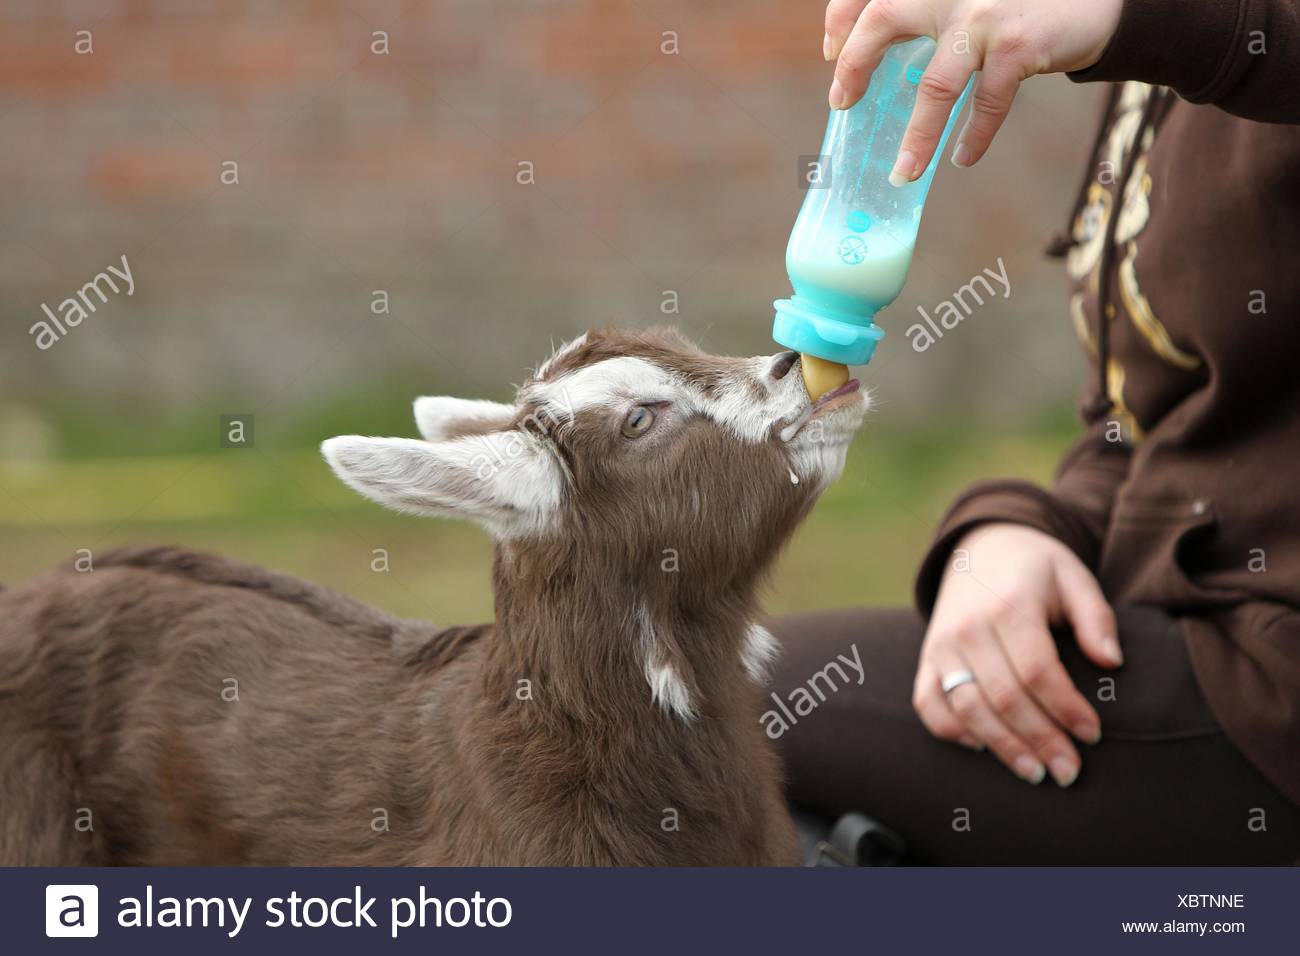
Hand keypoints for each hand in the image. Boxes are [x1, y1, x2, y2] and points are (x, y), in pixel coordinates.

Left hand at [823, 0, 1123, 178]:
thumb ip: (932, 13)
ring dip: (917, 136)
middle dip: (855, 66)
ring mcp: (984, 15)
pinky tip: (962, 158)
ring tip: (903, 174)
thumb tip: (880, 63)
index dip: (842, 19)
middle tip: (842, 104)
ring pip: (936, 84)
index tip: (832, 53)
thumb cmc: (1021, 3)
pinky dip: (973, 137)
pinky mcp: (1018, 44)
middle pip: (883, 19)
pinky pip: (985, 103)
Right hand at [913, 523, 1122, 785]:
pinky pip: (928, 703)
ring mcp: (942, 643)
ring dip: (1002, 746)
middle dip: (1041, 740)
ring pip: (967, 707)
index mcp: (1009, 604)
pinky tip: (982, 747)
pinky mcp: (927, 657)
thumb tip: (1111, 662)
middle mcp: (969, 626)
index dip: (1066, 707)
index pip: (1037, 670)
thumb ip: (1095, 617)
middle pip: (1004, 697)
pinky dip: (951, 731)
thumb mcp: (1073, 577)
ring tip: (1034, 773)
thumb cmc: (1035, 569)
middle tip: (1069, 771)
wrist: (980, 547)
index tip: (1092, 734)